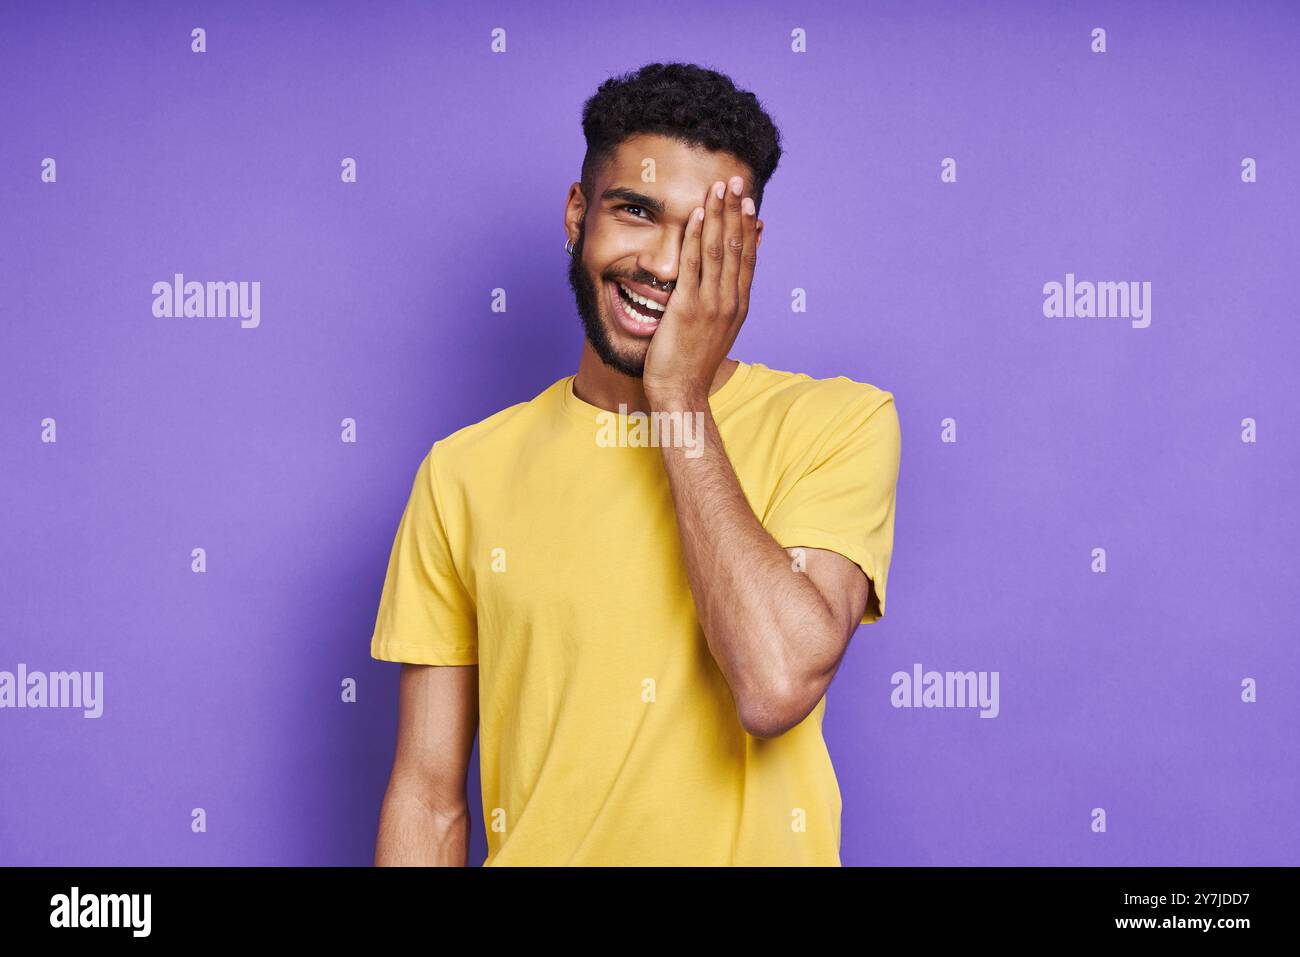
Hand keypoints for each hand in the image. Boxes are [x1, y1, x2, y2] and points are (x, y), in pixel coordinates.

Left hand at [643, 175, 758, 406]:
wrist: (682, 393)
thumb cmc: (693, 365)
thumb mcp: (717, 331)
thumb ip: (723, 304)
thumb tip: (725, 284)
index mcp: (738, 305)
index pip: (747, 257)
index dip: (747, 226)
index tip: (748, 200)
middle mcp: (729, 301)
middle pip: (736, 246)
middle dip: (736, 211)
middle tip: (736, 180)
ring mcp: (711, 304)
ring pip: (717, 250)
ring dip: (719, 215)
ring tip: (719, 188)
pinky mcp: (687, 308)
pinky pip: (693, 265)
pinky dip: (695, 237)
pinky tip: (697, 215)